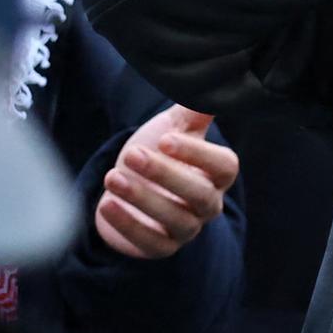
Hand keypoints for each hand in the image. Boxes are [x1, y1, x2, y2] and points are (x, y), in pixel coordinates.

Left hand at [95, 105, 241, 259]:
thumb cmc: (156, 153)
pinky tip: (107, 204)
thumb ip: (192, 111)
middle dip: (165, 174)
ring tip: (113, 177)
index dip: (198, 155)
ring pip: (175, 220)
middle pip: (199, 194)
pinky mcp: (160, 247)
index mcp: (216, 174)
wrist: (128, 186)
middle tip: (132, 154)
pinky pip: (150, 242)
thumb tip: (208, 85)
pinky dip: (128, 224)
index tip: (166, 139)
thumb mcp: (173, 128)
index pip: (224, 167)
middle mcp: (207, 204)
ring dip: (143, 198)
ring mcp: (185, 229)